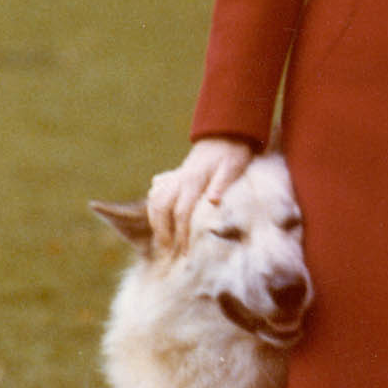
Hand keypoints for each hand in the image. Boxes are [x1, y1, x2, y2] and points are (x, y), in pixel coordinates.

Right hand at [147, 138, 254, 252]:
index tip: (184, 253)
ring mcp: (174, 177)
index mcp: (193, 180)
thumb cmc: (233, 154)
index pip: (181, 212)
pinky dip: (154, 205)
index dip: (181, 234)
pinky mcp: (174, 176)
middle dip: (162, 231)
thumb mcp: (233, 168)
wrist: (226, 135)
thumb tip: (213, 202)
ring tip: (163, 241)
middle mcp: (179, 179)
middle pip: (161, 208)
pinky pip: (156, 191)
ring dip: (155, 221)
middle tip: (169, 252)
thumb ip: (222, 184)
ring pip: (154, 200)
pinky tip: (158, 218)